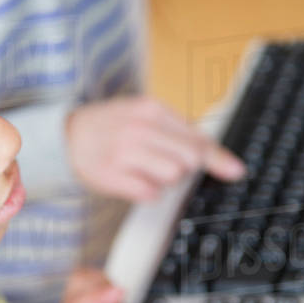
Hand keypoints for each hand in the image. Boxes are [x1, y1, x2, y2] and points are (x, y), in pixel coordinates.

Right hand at [66, 95, 245, 201]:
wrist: (67, 136)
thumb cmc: (113, 127)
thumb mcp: (144, 115)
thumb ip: (179, 132)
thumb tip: (220, 160)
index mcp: (152, 109)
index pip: (197, 137)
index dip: (218, 158)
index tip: (236, 171)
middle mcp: (140, 128)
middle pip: (189, 160)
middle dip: (184, 168)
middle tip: (162, 162)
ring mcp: (124, 151)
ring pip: (172, 176)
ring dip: (165, 180)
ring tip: (145, 170)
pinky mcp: (112, 174)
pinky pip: (149, 193)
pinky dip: (146, 191)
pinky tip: (133, 180)